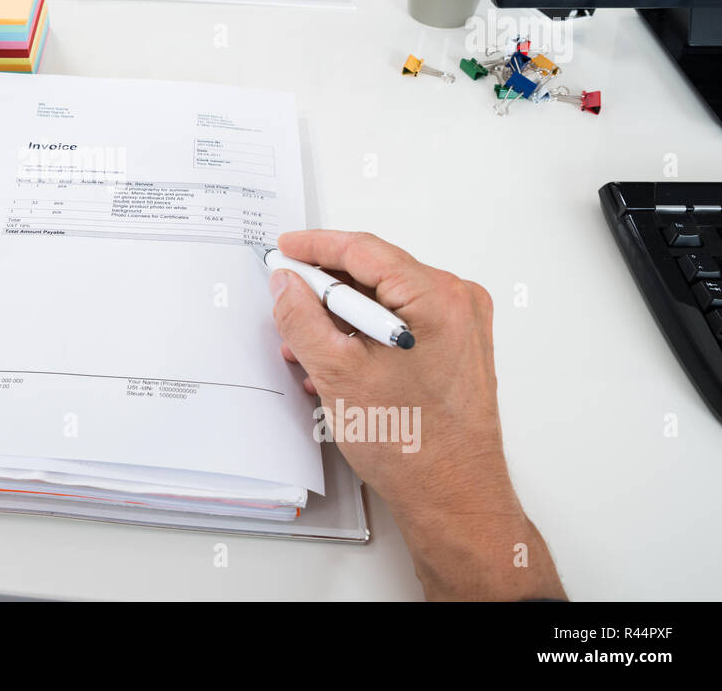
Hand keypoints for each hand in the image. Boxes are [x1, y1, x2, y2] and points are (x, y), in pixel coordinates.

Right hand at [269, 230, 564, 599]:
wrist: (453, 497)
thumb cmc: (415, 446)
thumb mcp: (337, 373)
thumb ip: (303, 318)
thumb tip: (286, 285)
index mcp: (437, 298)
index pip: (364, 250)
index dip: (315, 247)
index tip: (285, 250)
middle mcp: (457, 304)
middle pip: (375, 273)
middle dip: (324, 289)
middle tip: (286, 297)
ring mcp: (460, 327)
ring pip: (384, 301)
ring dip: (339, 317)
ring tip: (305, 344)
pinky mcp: (455, 349)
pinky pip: (399, 324)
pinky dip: (363, 335)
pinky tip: (335, 361)